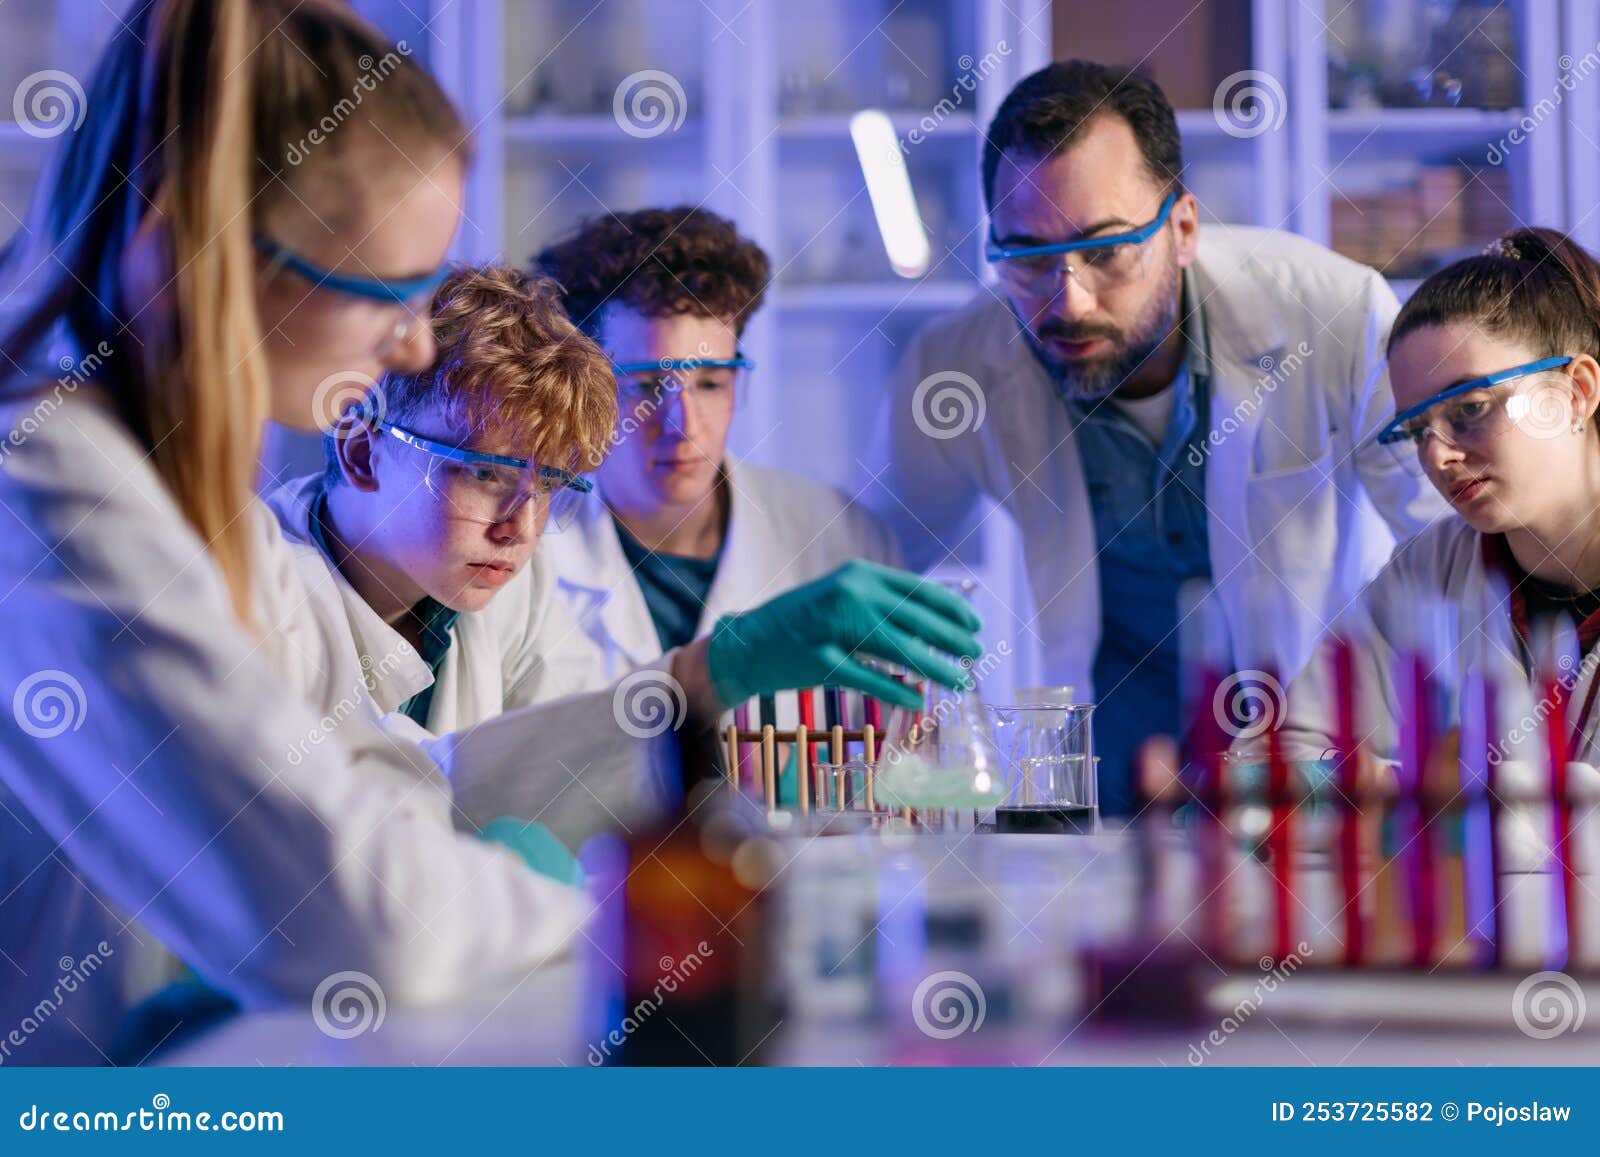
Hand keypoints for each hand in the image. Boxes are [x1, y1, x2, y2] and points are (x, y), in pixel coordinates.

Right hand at [704, 559, 981, 709]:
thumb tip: (936, 619)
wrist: (749, 642)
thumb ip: (883, 601)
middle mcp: (848, 596)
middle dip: (952, 639)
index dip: (951, 608)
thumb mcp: (843, 595)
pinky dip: (896, 690)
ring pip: (898, 650)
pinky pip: (867, 679)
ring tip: (960, 680)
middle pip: (914, 619)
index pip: (917, 589)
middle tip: (977, 654)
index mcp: (859, 574)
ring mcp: (832, 628)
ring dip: (935, 668)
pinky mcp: (819, 662)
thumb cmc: (804, 620)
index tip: (974, 624)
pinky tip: (918, 700)